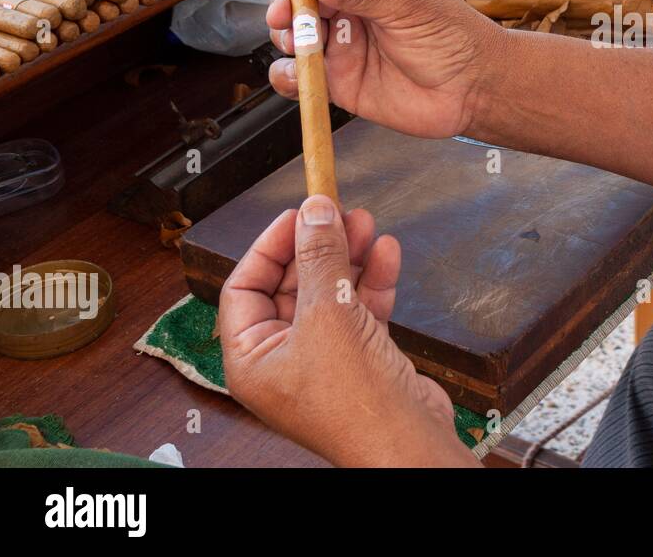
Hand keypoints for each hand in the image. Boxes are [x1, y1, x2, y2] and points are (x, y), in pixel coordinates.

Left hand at [219, 195, 478, 467]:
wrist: (407, 441)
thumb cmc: (355, 402)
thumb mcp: (328, 314)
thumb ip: (320, 258)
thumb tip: (314, 212)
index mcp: (251, 358)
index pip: (245, 286)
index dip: (271, 245)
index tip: (297, 213)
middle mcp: (282, 358)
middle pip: (291, 285)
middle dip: (317, 247)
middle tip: (337, 212)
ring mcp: (324, 358)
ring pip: (329, 293)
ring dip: (349, 257)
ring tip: (366, 223)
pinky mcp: (361, 359)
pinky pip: (360, 309)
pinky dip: (373, 281)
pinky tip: (387, 254)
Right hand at [235, 0, 505, 139]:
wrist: (473, 90)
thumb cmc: (451, 35)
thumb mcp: (407, 2)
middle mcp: (349, 6)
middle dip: (284, 3)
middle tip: (286, 17)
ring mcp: (342, 44)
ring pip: (293, 34)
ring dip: (287, 37)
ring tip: (302, 44)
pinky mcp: (339, 81)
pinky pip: (298, 77)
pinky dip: (287, 76)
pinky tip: (295, 75)